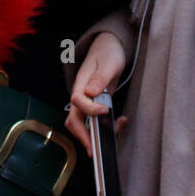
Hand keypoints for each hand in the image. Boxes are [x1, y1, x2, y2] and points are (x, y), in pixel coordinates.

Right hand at [66, 32, 126, 150]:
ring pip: (80, 123)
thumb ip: (100, 77)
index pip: (77, 100)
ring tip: (104, 145)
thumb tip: (90, 93)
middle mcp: (81, 94)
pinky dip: (103, 127)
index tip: (105, 111)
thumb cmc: (108, 52)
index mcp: (81, 83)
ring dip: (90, 136)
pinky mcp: (95, 105)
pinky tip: (120, 123)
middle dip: (82, 135)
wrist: (109, 46)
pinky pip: (93, 121)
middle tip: (94, 149)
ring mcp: (87, 101)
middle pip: (73, 118)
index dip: (89, 109)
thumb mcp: (108, 62)